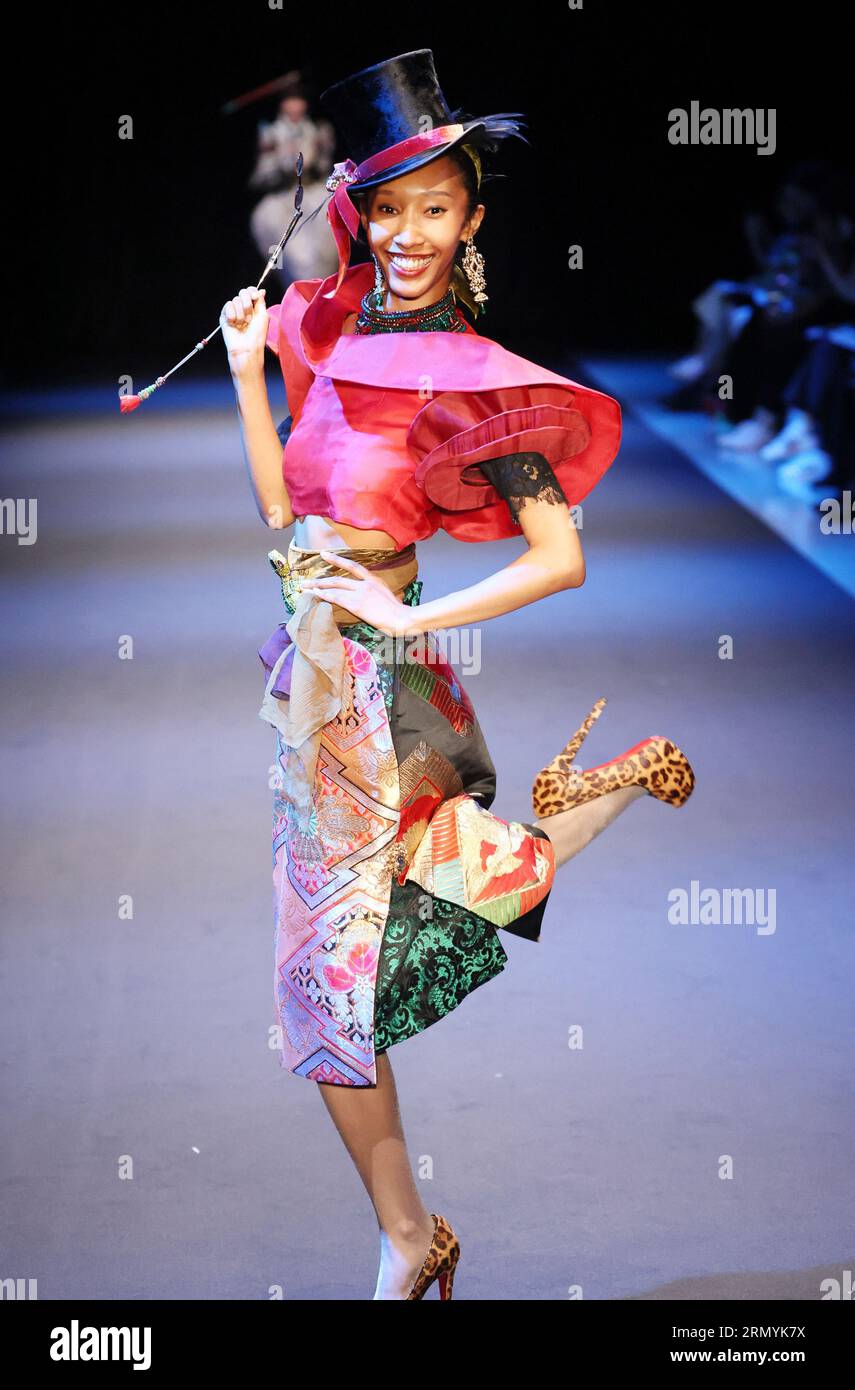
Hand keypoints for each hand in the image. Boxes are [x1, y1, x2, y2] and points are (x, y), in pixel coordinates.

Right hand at [220, 286, 266, 372]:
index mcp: (253, 308)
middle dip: (247, 304)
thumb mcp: (263, 316)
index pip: (251, 291)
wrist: (246, 348)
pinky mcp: (224, 316)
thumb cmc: (257, 335)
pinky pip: (227, 305)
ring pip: (235, 300)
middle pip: (242, 292)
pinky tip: (234, 324)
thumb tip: (261, 290)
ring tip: (242, 324)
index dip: (252, 291)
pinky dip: (232, 315)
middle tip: (249, 318)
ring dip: (241, 313)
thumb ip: (261, 301)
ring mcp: (233, 312)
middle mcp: (243, 309)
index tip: (255, 297)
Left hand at [300, 552, 416, 636]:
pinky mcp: (356, 604)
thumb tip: (375, 598)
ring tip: (305, 588)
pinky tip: (314, 594)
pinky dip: (324, 595)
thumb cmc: (400, 613)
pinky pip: (336, 597)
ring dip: (317, 587)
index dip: (337, 560)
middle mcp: (365, 584)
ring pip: (334, 587)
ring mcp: (360, 593)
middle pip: (338, 578)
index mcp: (374, 580)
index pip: (353, 566)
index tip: (324, 555)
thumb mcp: (390, 597)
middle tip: (307, 579)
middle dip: (321, 579)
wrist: (403, 618)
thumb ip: (379, 594)